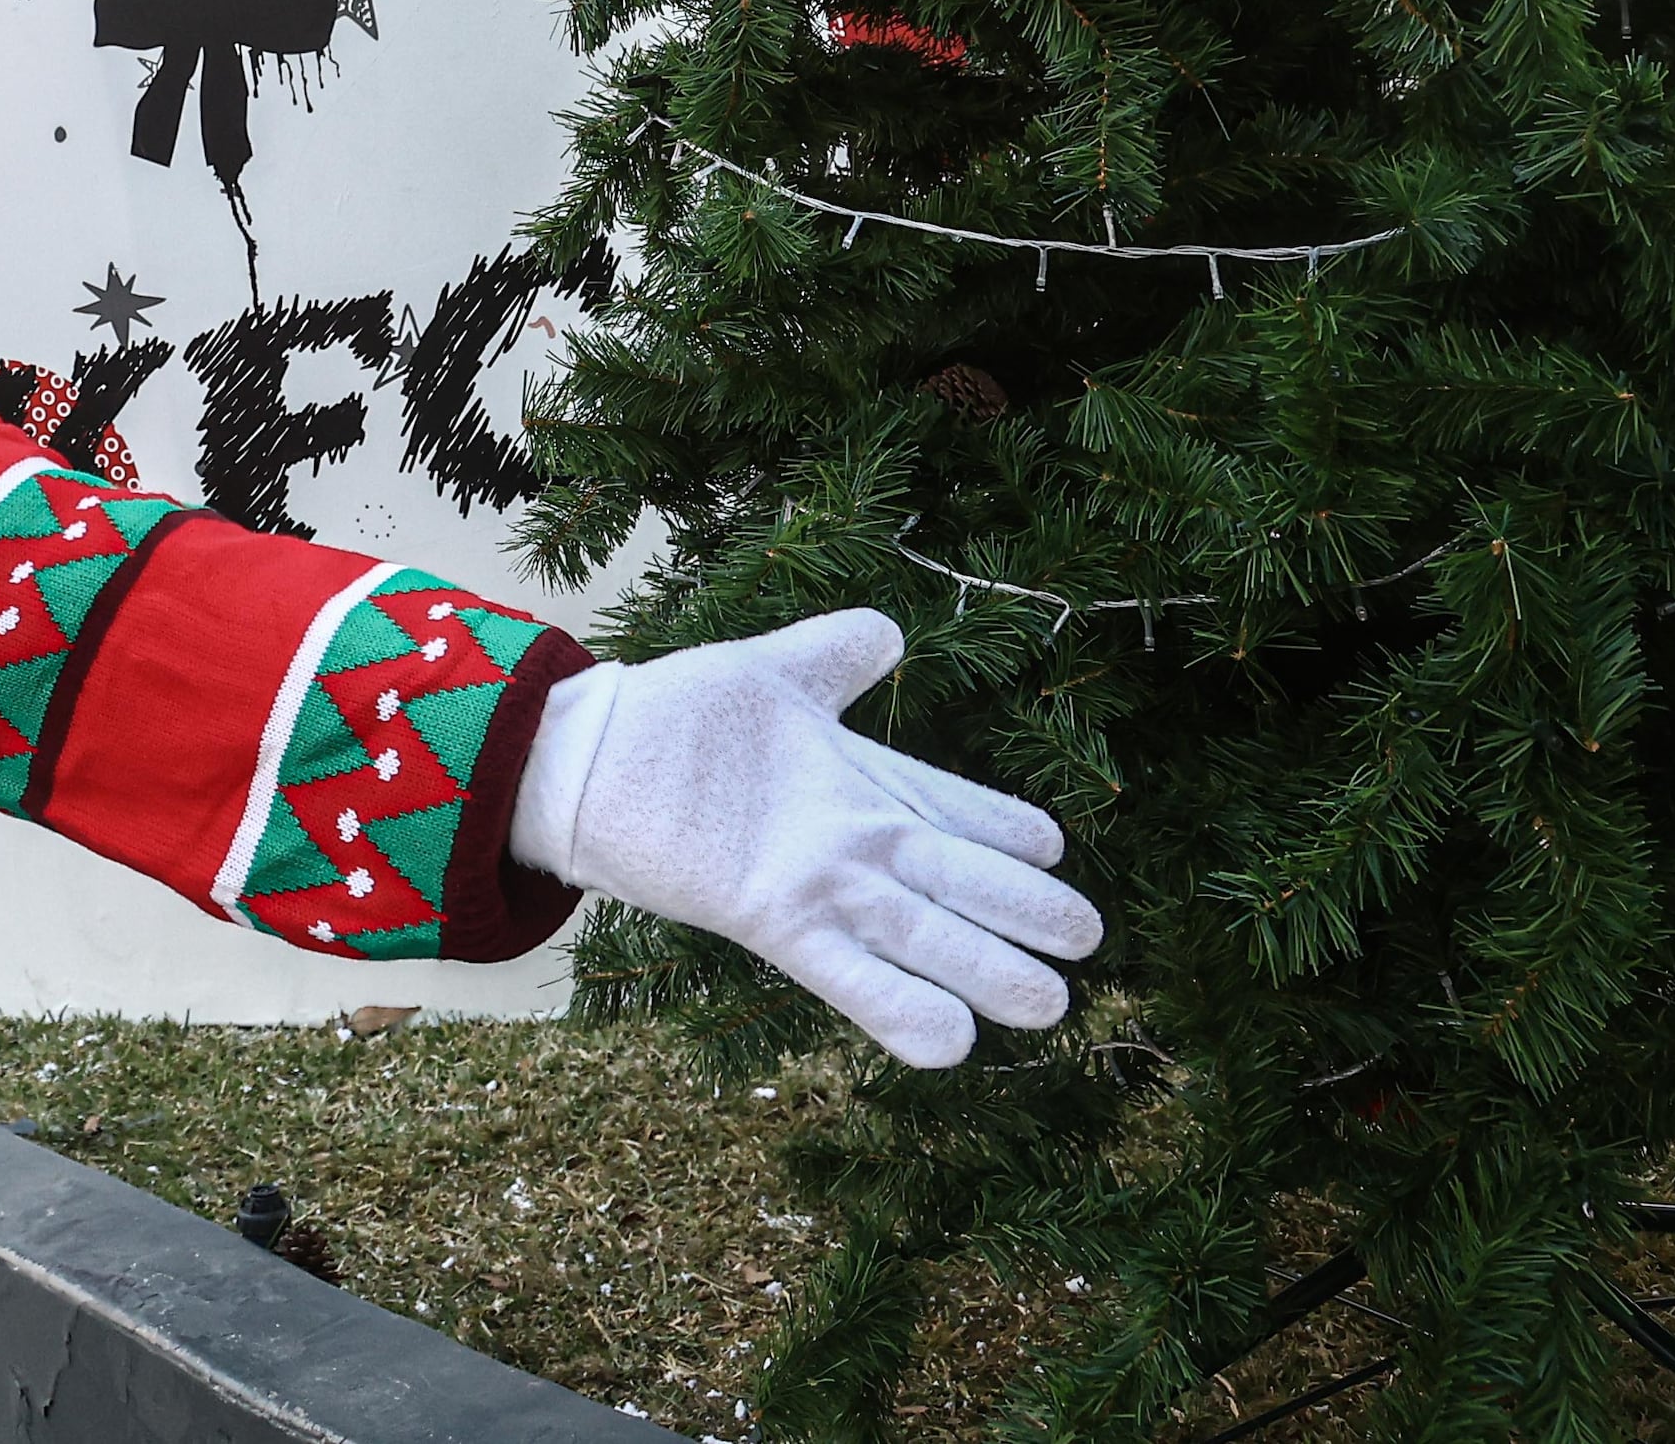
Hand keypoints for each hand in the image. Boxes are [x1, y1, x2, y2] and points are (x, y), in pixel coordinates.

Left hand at [508, 607, 1099, 1067]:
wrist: (586, 752)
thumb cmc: (677, 717)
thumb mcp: (772, 673)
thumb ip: (834, 654)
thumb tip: (889, 630)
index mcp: (862, 785)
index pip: (956, 808)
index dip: (1007, 829)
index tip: (1055, 848)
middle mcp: (853, 843)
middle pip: (961, 881)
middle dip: (1026, 913)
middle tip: (1087, 940)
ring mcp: (820, 885)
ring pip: (924, 934)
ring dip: (986, 971)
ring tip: (1050, 1005)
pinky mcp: (773, 918)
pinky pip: (847, 973)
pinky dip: (897, 1009)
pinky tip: (951, 1045)